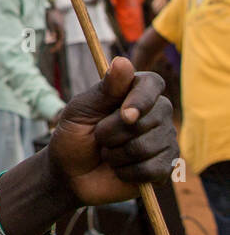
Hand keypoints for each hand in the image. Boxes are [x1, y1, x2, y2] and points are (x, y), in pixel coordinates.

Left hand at [47, 57, 176, 205]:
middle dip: (114, 133)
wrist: (69, 172)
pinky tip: (119, 170)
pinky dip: (128, 172)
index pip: (153, 84)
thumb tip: (123, 61)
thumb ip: (104, 90)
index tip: (125, 115)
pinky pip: (154, 169)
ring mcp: (164, 139)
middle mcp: (156, 113)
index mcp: (135, 92)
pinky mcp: (164, 166)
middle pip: (150, 119)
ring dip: (117, 154)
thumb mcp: (81, 110)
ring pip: (150, 146)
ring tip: (107, 154)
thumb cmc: (74, 135)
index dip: (141, 100)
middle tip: (98, 137)